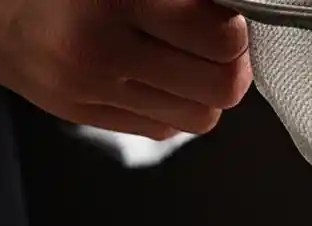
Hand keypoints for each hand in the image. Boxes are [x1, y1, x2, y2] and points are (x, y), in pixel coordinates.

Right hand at [0, 0, 251, 139]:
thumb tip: (229, 8)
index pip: (222, 39)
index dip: (236, 26)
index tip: (225, 12)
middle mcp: (98, 52)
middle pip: (221, 89)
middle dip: (230, 64)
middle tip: (217, 38)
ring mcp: (85, 90)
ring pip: (200, 118)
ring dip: (205, 90)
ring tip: (184, 55)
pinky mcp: (75, 112)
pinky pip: (160, 127)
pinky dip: (171, 104)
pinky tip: (150, 71)